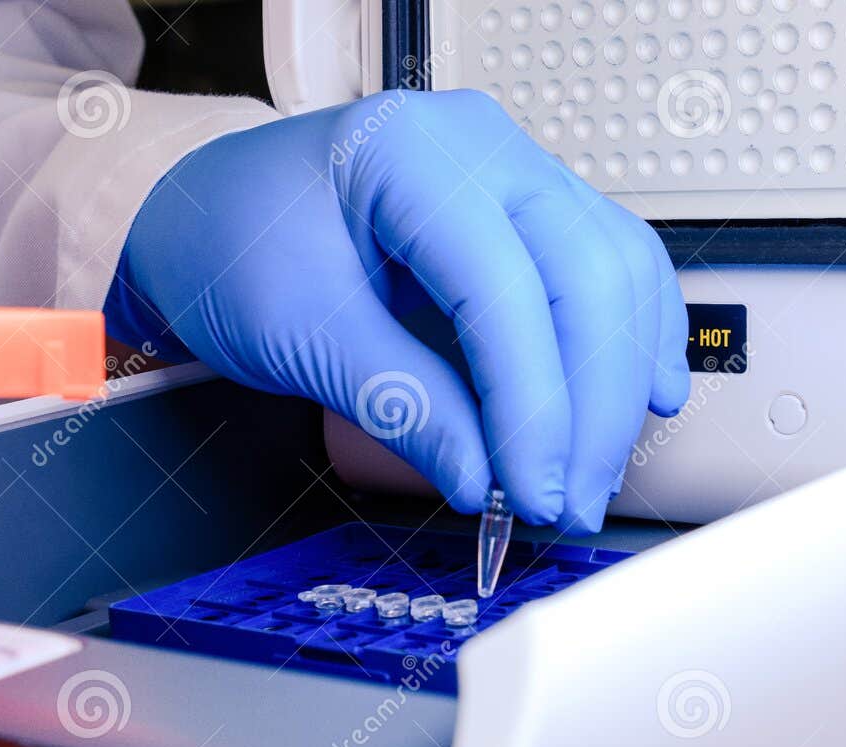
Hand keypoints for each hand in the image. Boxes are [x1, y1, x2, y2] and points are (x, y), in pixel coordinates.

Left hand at [104, 89, 689, 529]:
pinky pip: (608, 267)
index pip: (507, 290)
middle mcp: (480, 146)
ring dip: (618, 384)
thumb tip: (483, 478)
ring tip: (589, 475)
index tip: (531, 493)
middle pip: (587, 277)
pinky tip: (640, 398)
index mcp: (409, 153)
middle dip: (590, 408)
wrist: (205, 217)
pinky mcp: (525, 212)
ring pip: (615, 273)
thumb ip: (401, 402)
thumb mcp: (297, 333)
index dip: (533, 406)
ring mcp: (512, 172)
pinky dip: (628, 338)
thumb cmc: (227, 248)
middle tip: (567, 503)